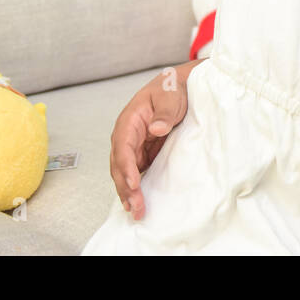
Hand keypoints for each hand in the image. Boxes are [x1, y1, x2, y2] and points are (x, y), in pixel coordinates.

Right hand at [109, 65, 189, 220]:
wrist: (179, 87)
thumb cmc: (171, 89)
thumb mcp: (169, 96)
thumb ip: (164, 113)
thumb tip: (155, 128)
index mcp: (129, 121)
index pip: (123, 147)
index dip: (127, 167)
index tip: (133, 183)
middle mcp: (126, 136)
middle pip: (120, 165)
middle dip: (125, 187)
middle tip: (135, 207)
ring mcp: (134, 146)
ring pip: (125, 172)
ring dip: (128, 191)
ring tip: (135, 211)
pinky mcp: (143, 152)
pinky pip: (136, 171)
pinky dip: (135, 187)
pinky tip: (139, 201)